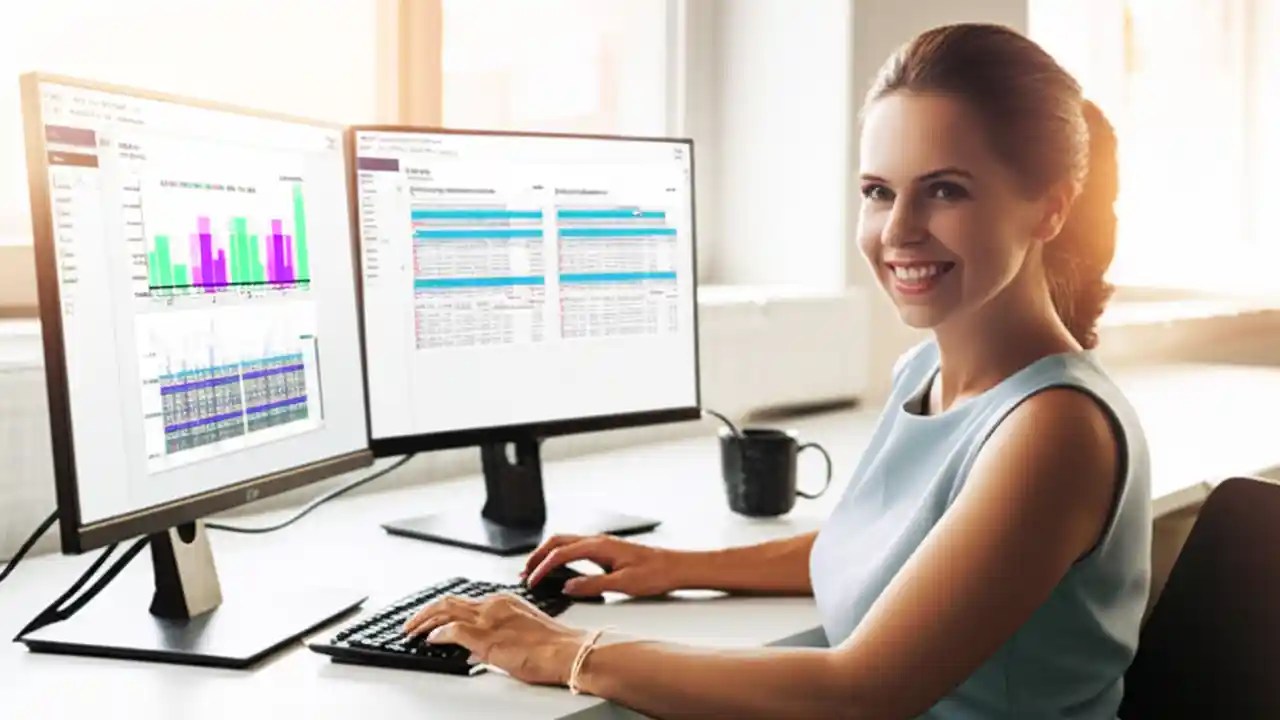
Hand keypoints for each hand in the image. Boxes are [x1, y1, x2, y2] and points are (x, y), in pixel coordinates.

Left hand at [402, 593, 587, 685]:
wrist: (568, 652)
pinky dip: (437, 634)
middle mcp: (493, 605)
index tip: (431, 619)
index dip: (442, 610)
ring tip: (412, 632)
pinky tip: (430, 640)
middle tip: (411, 624)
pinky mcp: (487, 638)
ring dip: (424, 622)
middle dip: (425, 613)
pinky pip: (452, 630)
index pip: (463, 601)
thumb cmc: (554, 646)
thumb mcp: (521, 630)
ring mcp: (488, 620)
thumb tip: (479, 646)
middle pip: (448, 602)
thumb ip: (498, 632)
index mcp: (503, 601)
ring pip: (445, 612)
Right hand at [523, 534, 684, 597]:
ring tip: (536, 569)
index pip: (561, 554)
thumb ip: (593, 585)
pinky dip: (561, 555)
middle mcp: (598, 541)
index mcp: (599, 546)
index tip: (532, 581)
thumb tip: (568, 586)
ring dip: (548, 554)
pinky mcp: (606, 550)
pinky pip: (575, 548)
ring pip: (566, 542)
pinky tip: (559, 568)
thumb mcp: (622, 584)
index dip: (542, 567)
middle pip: (558, 541)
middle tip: (525, 572)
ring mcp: (601, 544)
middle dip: (538, 555)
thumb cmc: (655, 573)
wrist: (675, 567)